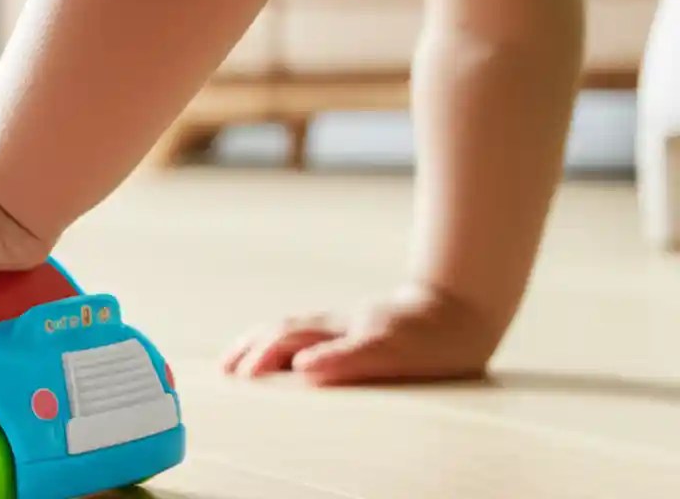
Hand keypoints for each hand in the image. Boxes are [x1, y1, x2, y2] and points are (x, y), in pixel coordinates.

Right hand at [221, 284, 502, 385]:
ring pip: (290, 330)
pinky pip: (308, 335)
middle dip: (249, 348)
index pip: (284, 339)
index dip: (259, 356)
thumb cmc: (430, 337)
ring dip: (262, 343)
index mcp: (335, 330)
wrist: (463, 311)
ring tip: (241, 360)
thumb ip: (345, 358)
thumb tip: (302, 368)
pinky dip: (285, 343)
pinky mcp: (354, 332)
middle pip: (279, 331)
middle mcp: (332, 325)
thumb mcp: (391, 351)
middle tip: (224, 369)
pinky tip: (289, 354)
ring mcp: (342, 326)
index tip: (238, 376)